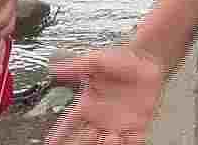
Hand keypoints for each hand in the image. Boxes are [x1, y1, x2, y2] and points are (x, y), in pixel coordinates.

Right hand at [43, 46, 167, 144]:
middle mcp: (100, 119)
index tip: (51, 143)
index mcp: (87, 107)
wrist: (145, 60)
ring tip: (112, 137)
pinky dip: (131, 143)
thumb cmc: (119, 60)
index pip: (68, 126)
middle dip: (86, 142)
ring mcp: (118, 125)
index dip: (59, 136)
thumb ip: (75, 67)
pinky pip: (132, 142)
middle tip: (93, 133)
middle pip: (86, 141)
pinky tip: (129, 137)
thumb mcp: (94, 61)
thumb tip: (53, 69)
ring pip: (107, 144)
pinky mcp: (137, 126)